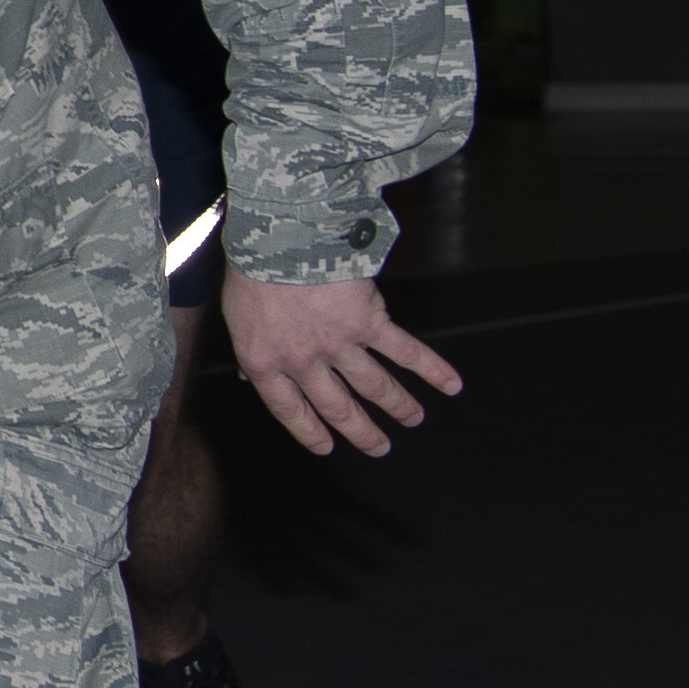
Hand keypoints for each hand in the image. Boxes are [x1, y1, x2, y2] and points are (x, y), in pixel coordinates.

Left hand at [221, 269, 458, 458]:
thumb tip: (249, 378)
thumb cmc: (253, 273)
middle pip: (337, 406)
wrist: (281, 239)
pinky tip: (451, 385)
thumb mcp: (237, 318)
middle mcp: (304, 362)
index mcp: (266, 362)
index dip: (309, 431)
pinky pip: (405, 352)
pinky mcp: (370, 322)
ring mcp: (339, 344)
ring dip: (399, 406)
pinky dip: (432, 370)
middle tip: (380, 448)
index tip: (327, 447)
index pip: (289, 410)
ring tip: (414, 419)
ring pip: (375, 386)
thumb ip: (250, 353)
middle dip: (361, 431)